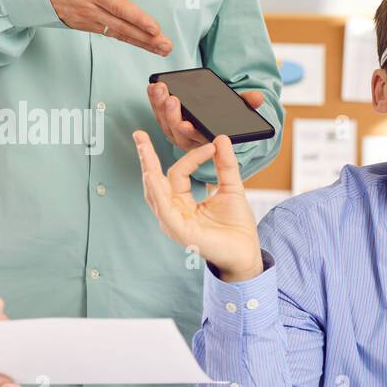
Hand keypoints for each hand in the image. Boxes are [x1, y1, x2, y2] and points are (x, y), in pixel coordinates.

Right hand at [43, 0, 172, 55]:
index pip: (118, 6)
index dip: (137, 18)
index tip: (154, 27)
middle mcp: (90, 9)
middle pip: (123, 26)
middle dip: (147, 38)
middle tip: (167, 46)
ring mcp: (88, 20)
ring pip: (120, 33)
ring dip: (142, 43)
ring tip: (162, 50)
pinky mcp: (87, 26)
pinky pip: (112, 34)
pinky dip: (129, 40)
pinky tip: (144, 44)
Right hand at [135, 131, 261, 281]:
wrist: (247, 252)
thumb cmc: (236, 226)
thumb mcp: (232, 188)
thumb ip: (225, 165)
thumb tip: (221, 139)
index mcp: (183, 202)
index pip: (178, 173)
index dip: (193, 157)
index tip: (211, 146)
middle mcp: (174, 211)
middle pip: (155, 181)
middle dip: (146, 157)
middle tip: (139, 135)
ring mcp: (174, 222)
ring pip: (156, 194)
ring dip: (149, 170)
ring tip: (144, 150)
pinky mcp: (180, 232)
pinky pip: (165, 211)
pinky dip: (158, 193)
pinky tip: (153, 177)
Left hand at [148, 82, 265, 151]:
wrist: (218, 116)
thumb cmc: (228, 115)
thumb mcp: (240, 109)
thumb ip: (249, 104)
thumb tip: (259, 97)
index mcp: (207, 142)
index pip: (197, 139)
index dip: (190, 132)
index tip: (186, 124)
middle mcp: (190, 141)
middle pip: (177, 131)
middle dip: (172, 115)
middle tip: (172, 99)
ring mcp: (178, 133)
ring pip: (165, 123)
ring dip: (160, 106)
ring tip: (160, 88)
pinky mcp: (168, 124)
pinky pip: (159, 115)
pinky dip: (155, 101)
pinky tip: (153, 87)